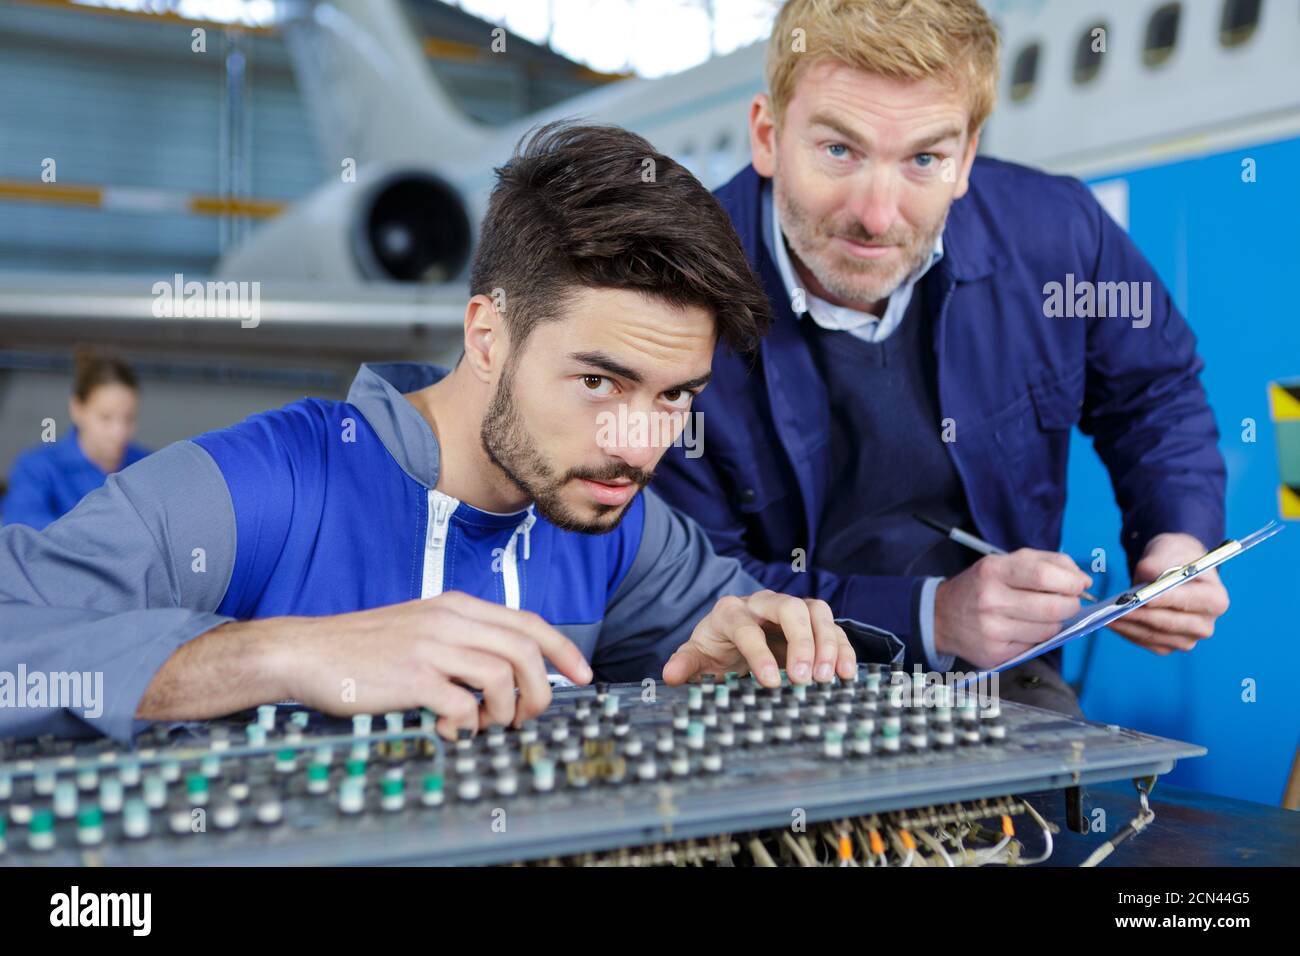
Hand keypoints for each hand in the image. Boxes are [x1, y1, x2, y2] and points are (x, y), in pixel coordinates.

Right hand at [278, 591, 590, 737]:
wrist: (307, 651)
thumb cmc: (364, 648)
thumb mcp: (423, 627)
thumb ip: (465, 641)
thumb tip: (509, 673)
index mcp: (457, 607)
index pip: (529, 622)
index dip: (563, 651)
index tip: (582, 676)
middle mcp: (451, 620)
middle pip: (526, 650)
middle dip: (540, 690)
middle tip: (525, 716)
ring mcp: (432, 646)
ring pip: (503, 677)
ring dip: (503, 711)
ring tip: (482, 723)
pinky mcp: (412, 677)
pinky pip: (463, 706)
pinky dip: (466, 726)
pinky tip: (447, 729)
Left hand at [662, 590, 855, 687]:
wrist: (733, 640)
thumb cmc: (716, 649)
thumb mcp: (698, 658)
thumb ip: (686, 664)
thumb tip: (672, 675)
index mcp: (731, 611)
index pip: (747, 626)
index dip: (758, 652)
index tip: (770, 682)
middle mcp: (763, 603)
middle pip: (789, 608)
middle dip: (800, 641)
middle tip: (803, 678)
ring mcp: (791, 609)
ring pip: (816, 611)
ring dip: (826, 643)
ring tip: (828, 678)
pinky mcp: (812, 623)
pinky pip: (833, 627)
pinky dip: (843, 648)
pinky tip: (847, 674)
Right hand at [934, 549, 1091, 669]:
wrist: (940, 616)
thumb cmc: (981, 585)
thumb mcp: (1005, 562)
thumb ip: (1047, 562)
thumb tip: (1084, 581)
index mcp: (994, 571)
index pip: (1044, 575)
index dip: (1071, 582)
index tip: (1079, 584)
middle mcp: (991, 600)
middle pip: (1053, 607)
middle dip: (1071, 605)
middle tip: (1069, 602)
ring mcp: (992, 630)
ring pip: (1049, 630)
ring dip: (1055, 622)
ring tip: (1040, 614)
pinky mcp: (996, 654)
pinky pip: (1036, 646)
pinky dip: (1038, 637)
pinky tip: (1024, 628)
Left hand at [1108, 532, 1228, 653]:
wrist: (1176, 568)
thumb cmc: (1175, 557)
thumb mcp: (1167, 550)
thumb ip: (1157, 564)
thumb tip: (1143, 581)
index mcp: (1216, 598)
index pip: (1187, 601)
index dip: (1163, 600)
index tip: (1139, 598)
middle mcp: (1206, 623)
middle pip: (1169, 623)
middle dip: (1139, 615)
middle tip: (1113, 609)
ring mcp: (1189, 637)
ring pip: (1154, 635)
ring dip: (1128, 626)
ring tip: (1104, 615)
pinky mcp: (1171, 644)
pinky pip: (1146, 642)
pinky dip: (1128, 632)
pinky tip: (1111, 622)